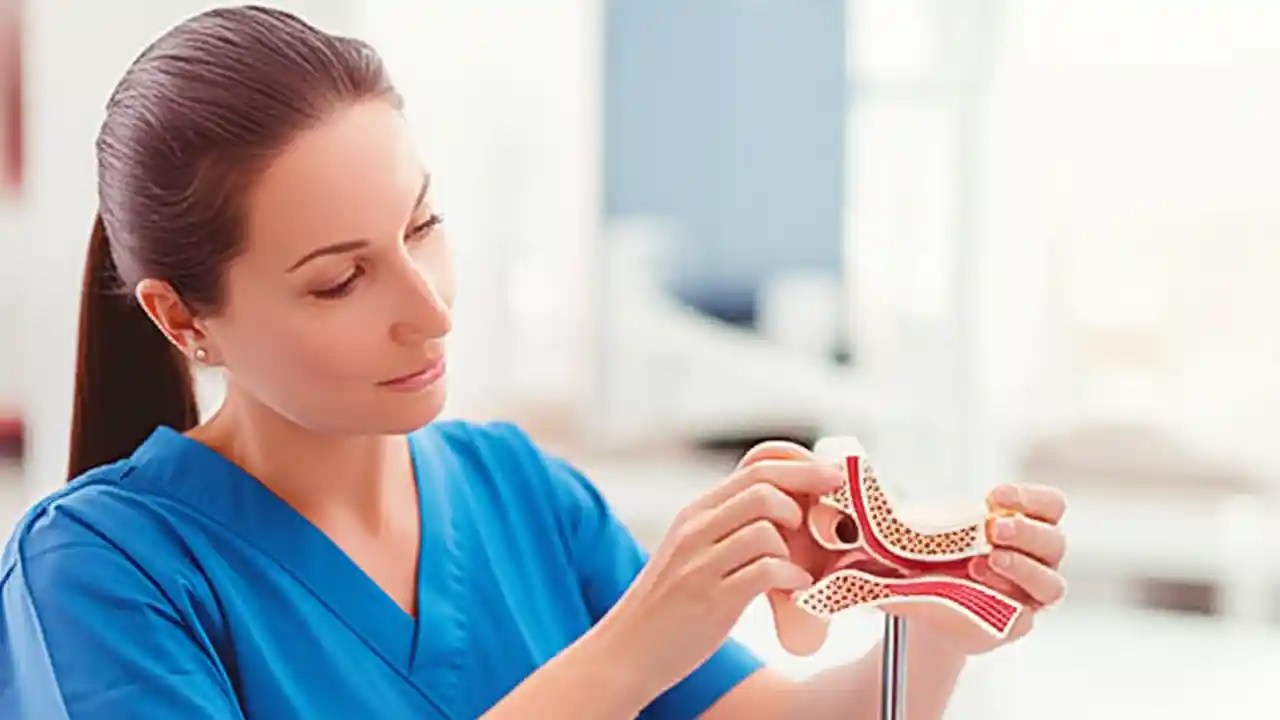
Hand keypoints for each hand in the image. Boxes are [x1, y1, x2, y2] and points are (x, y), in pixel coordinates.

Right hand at [599, 442, 842, 696]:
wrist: (625, 652)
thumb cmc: (668, 607)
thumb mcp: (693, 553)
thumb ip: (728, 529)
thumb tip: (782, 513)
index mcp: (697, 512)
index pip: (756, 466)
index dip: (801, 466)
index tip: (830, 477)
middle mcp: (696, 528)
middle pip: (764, 484)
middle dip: (810, 490)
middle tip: (834, 508)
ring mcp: (700, 562)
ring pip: (765, 525)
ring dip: (795, 545)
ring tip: (798, 565)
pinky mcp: (709, 598)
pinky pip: (764, 571)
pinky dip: (790, 578)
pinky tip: (793, 589)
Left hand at [898, 483, 1068, 654]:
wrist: (927, 611)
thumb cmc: (933, 563)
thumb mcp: (917, 536)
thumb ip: (903, 519)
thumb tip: (866, 506)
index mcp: (1023, 526)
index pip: (1050, 505)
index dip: (1029, 498)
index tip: (995, 495)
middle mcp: (1036, 558)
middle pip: (1053, 540)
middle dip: (1024, 531)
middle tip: (992, 529)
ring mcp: (1030, 593)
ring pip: (1050, 581)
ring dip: (1021, 567)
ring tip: (987, 562)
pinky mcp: (1019, 623)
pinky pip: (1027, 616)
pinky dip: (1009, 603)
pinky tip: (983, 590)